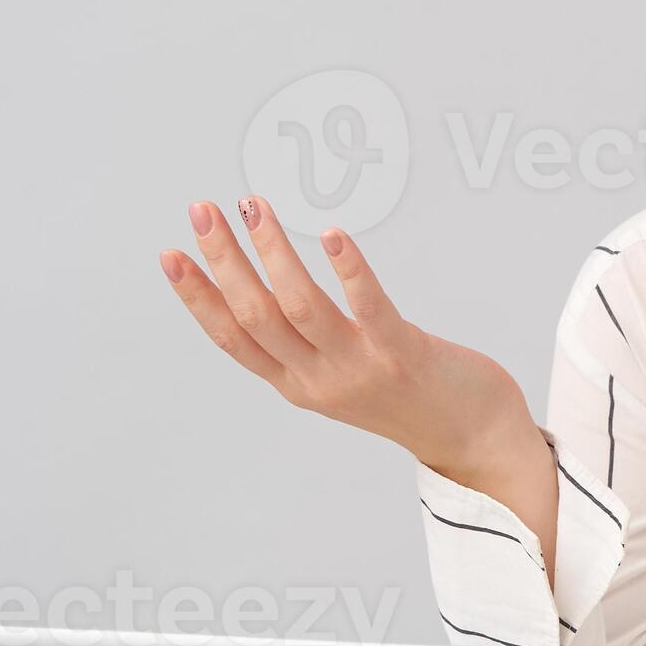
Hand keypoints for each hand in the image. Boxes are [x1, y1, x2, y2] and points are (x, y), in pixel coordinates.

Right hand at [158, 197, 556, 551]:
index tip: (170, 254)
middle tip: (202, 210)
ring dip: (273, 252)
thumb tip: (278, 295)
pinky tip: (333, 233)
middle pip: (255, 315)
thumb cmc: (413, 397)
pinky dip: (348, 270)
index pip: (232, 339)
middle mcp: (319, 382)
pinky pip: (368, 308)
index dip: (197, 297)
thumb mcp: (345, 378)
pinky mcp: (402, 356)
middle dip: (224, 260)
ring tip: (255, 206)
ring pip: (300, 306)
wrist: (475, 440)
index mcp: (298, 386)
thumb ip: (310, 347)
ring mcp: (359, 371)